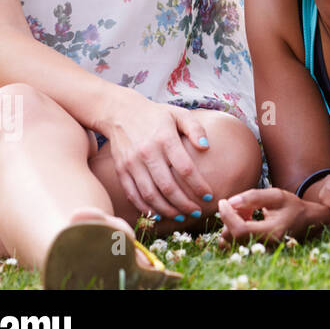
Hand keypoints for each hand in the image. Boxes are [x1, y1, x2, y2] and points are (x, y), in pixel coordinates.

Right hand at [97, 94, 214, 221]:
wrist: (120, 112)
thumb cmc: (156, 114)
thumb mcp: (179, 114)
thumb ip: (195, 128)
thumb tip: (206, 146)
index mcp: (164, 138)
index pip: (185, 168)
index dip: (198, 185)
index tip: (209, 195)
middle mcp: (147, 153)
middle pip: (167, 186)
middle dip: (184, 203)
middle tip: (197, 212)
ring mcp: (132, 164)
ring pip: (150, 195)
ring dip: (167, 209)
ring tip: (181, 216)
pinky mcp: (121, 171)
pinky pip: (133, 195)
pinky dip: (146, 208)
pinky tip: (159, 214)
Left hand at [218, 188, 326, 244]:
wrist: (305, 221)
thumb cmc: (291, 207)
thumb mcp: (276, 195)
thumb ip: (253, 197)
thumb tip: (230, 202)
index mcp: (273, 232)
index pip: (240, 229)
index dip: (227, 215)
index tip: (223, 201)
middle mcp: (265, 247)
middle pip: (232, 236)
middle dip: (230, 217)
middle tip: (244, 205)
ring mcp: (258, 253)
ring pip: (228, 242)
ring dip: (231, 224)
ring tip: (247, 213)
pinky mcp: (252, 253)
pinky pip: (231, 245)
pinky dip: (232, 232)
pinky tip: (245, 222)